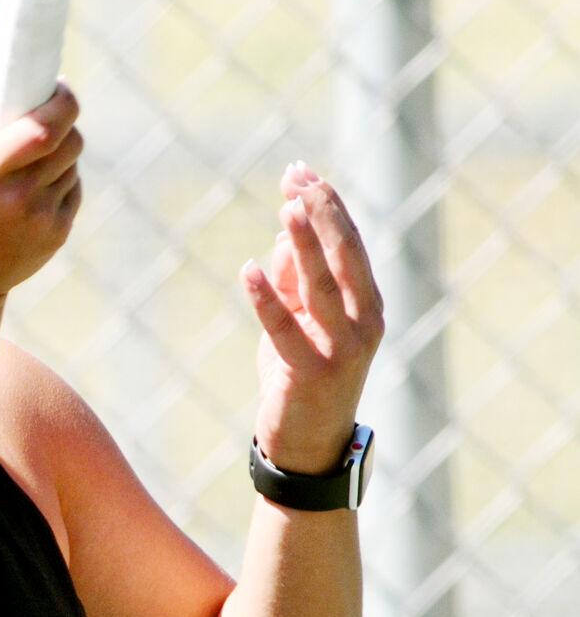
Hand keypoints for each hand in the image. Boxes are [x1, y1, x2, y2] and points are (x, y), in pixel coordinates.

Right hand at [0, 82, 82, 303]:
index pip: (45, 128)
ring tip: (26, 161)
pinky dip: (57, 180)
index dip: (62, 101)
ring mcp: (42, 219)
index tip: (59, 87)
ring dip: (58, 152)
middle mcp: (18, 197)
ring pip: (73, 163)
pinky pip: (72, 189)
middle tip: (45, 116)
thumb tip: (12, 78)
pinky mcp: (57, 234)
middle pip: (70, 140)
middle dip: (63, 121)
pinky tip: (30, 190)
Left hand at [241, 162, 383, 473]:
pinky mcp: (312, 372)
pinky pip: (286, 328)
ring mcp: (342, 348)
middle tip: (297, 177)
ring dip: (303, 243)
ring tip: (286, 207)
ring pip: (322, 285)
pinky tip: (249, 269)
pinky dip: (266, 298)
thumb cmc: (304, 378)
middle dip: (320, 212)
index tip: (300, 171)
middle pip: (344, 255)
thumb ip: (294, 283)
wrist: (309, 445)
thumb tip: (281, 239)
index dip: (326, 204)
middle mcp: (364, 322)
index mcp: (367, 304)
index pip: (350, 243)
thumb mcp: (300, 322)